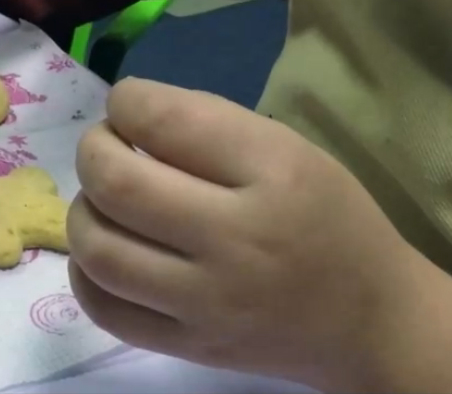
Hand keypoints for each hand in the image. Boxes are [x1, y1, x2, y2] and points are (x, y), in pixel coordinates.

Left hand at [68, 78, 420, 388]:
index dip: (127, 101)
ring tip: (102, 200)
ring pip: (98, 249)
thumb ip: (208, 126)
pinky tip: (103, 251)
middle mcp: (235, 242)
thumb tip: (126, 114)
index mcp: (273, 175)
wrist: (368, 322)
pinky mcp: (189, 348)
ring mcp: (207, 304)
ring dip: (82, 210)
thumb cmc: (329, 220)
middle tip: (106, 146)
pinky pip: (103, 308)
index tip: (128, 105)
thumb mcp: (290, 151)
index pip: (165, 121)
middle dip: (93, 149)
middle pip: (117, 184)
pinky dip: (85, 272)